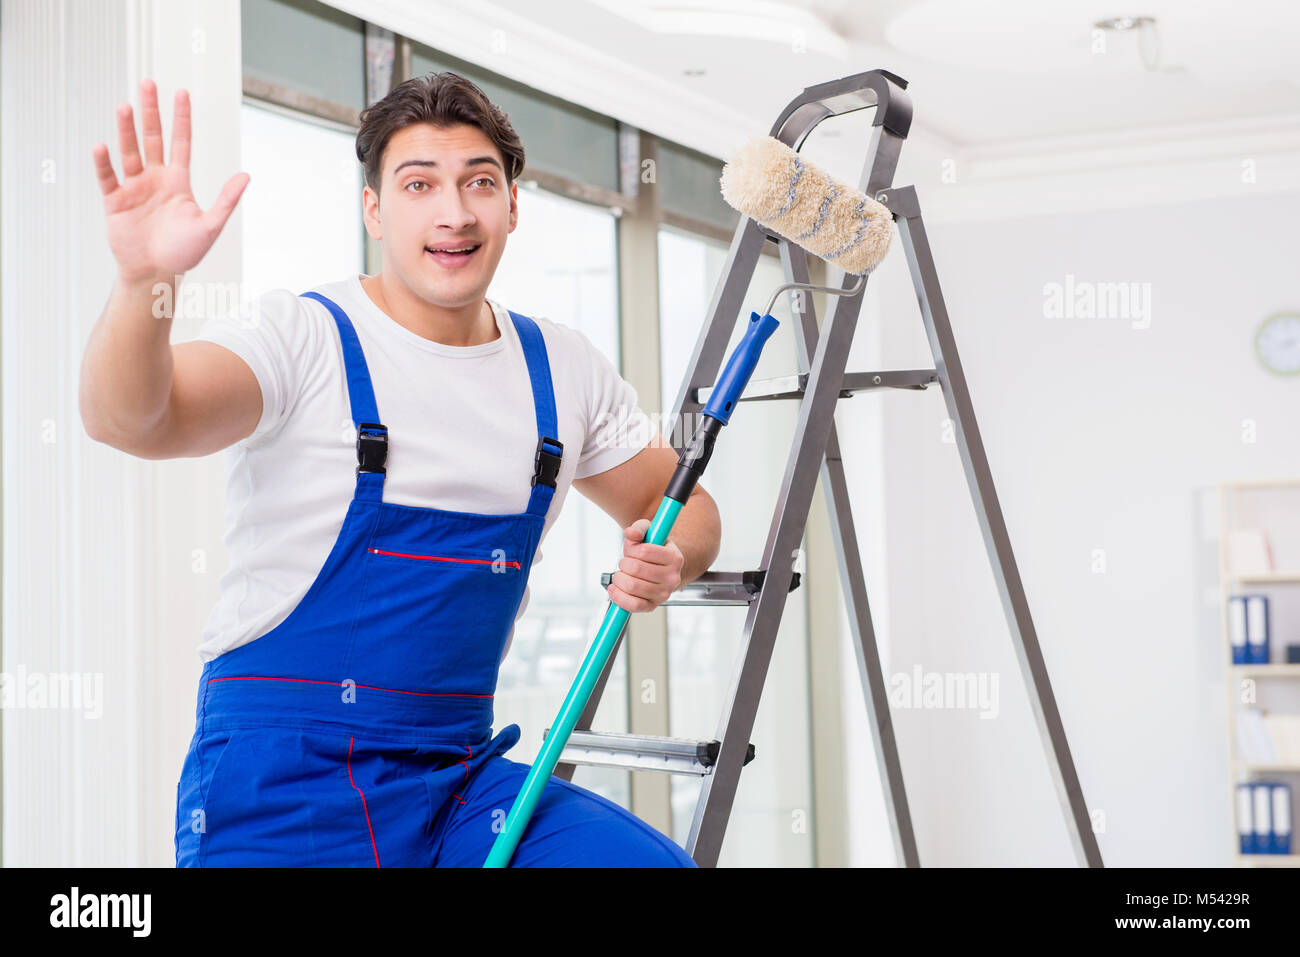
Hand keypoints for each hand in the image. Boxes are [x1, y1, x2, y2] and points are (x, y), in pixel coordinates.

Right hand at [93, 78, 249, 283]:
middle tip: (148, 84)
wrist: (156, 274)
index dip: (181, 118)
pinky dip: (104, 163)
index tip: (181, 92)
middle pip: (152, 138)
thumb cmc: (184, 253)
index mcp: (178, 182)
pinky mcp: (115, 201)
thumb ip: (226, 200)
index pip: (180, 142)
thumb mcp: (210, 225)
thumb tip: (246, 176)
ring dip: (127, 130)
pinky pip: (108, 178)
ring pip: (129, 152)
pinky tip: (102, 146)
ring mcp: (134, 188)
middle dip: (151, 112)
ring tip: (125, 107)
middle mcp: (155, 179)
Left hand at [606, 518, 683, 612]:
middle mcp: (672, 577)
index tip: (631, 550)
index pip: (645, 551)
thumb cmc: (652, 551)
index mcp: (674, 557)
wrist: (660, 569)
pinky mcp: (653, 605)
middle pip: (636, 569)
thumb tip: (631, 533)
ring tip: (621, 575)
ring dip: (619, 578)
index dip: (631, 549)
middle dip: (623, 564)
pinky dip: (619, 597)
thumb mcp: (649, 533)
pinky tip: (615, 589)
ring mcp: (664, 593)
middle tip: (624, 563)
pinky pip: (633, 605)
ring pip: (632, 586)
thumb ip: (639, 528)